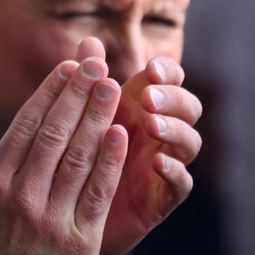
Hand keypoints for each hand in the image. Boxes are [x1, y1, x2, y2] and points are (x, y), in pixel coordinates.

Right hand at [0, 44, 127, 254]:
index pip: (27, 126)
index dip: (50, 93)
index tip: (68, 67)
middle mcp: (21, 196)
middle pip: (55, 134)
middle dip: (78, 94)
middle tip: (97, 64)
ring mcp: (51, 218)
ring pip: (79, 157)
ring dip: (97, 118)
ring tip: (112, 87)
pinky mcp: (79, 241)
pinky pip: (97, 193)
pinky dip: (109, 161)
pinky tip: (121, 134)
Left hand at [92, 43, 201, 254]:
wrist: (64, 211)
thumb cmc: (74, 155)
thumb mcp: (78, 117)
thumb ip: (86, 78)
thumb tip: (89, 43)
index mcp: (141, 106)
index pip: (170, 79)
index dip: (168, 71)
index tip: (151, 69)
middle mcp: (159, 132)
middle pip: (188, 106)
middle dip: (173, 98)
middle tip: (147, 99)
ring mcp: (165, 164)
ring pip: (190, 142)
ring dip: (175, 129)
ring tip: (152, 125)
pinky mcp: (162, 198)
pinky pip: (182, 184)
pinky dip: (175, 171)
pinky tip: (158, 163)